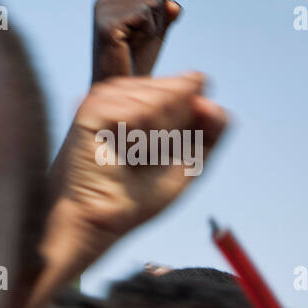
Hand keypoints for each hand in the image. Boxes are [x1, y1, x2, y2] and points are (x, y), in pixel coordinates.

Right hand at [55, 72, 228, 238]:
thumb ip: (214, 127)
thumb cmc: (136, 198)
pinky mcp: (93, 107)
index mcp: (144, 98)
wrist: (100, 224)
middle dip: (174, 131)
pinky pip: (142, 112)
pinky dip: (139, 142)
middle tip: (141, 158)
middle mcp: (124, 91)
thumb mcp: (191, 160)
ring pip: (163, 99)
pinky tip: (118, 155)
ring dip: (155, 140)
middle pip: (182, 90)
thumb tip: (205, 100)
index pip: (194, 83)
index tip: (161, 151)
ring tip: (127, 158)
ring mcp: (107, 97)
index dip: (192, 120)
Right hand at [93, 0, 179, 81]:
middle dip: (158, 21)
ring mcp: (104, 12)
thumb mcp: (155, 31)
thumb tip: (173, 6)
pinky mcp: (107, 25)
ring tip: (133, 45)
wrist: (121, 91)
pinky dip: (147, 32)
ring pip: (155, 2)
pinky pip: (145, 14)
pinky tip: (129, 46)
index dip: (160, 17)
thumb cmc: (136, 63)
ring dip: (152, 28)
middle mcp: (105, 1)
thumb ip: (167, 12)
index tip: (140, 36)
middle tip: (137, 43)